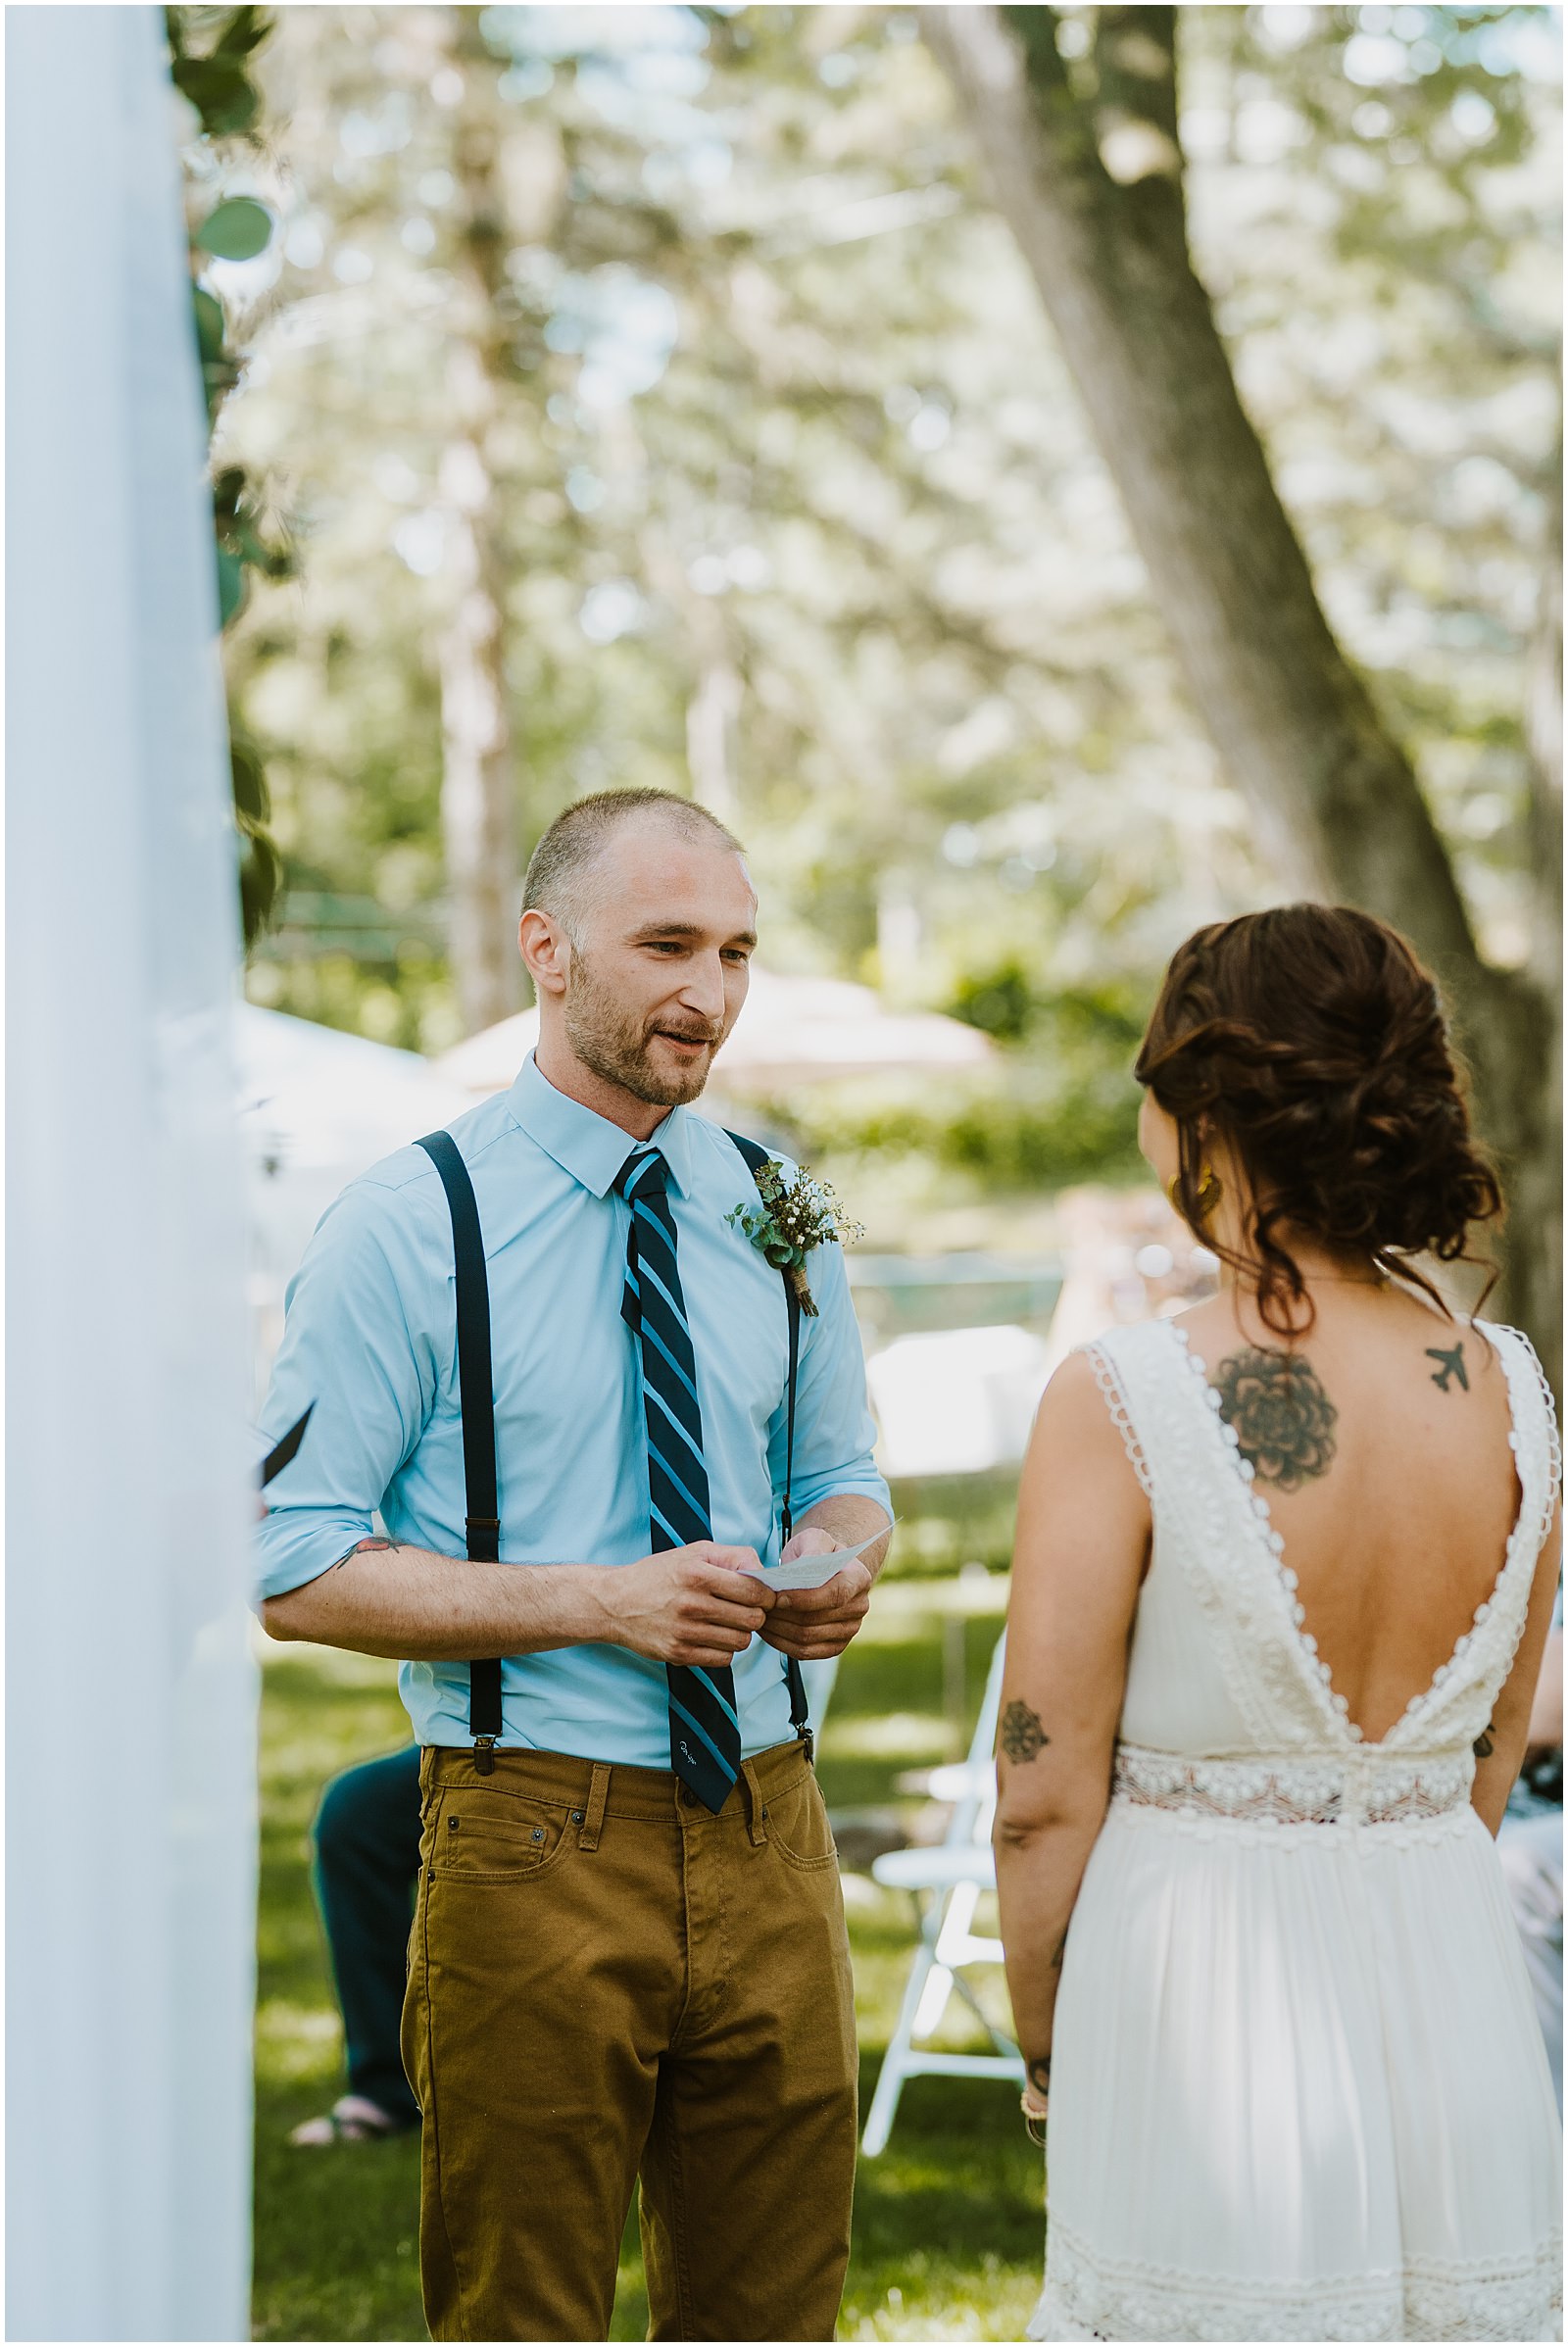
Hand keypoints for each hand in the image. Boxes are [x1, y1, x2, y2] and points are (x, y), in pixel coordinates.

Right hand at [606, 1542, 775, 1667]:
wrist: (614, 1603)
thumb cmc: (657, 1575)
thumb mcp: (694, 1552)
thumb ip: (732, 1556)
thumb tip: (763, 1571)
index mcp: (698, 1574)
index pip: (755, 1591)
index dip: (766, 1595)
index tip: (762, 1596)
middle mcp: (692, 1604)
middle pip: (753, 1619)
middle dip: (755, 1615)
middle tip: (744, 1609)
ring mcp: (685, 1632)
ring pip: (741, 1642)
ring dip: (739, 1633)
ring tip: (725, 1622)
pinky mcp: (679, 1654)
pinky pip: (723, 1659)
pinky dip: (724, 1649)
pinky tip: (712, 1636)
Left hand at [761, 1531, 872, 1661]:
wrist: (823, 1569)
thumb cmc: (815, 1552)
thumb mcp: (814, 1539)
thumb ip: (811, 1549)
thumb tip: (804, 1569)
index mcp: (859, 1578)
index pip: (834, 1595)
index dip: (804, 1599)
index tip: (777, 1597)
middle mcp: (859, 1607)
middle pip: (816, 1620)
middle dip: (783, 1615)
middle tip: (758, 1607)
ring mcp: (849, 1630)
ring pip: (807, 1639)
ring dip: (778, 1629)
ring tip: (759, 1616)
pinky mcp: (835, 1646)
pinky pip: (805, 1652)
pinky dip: (781, 1643)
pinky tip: (767, 1631)